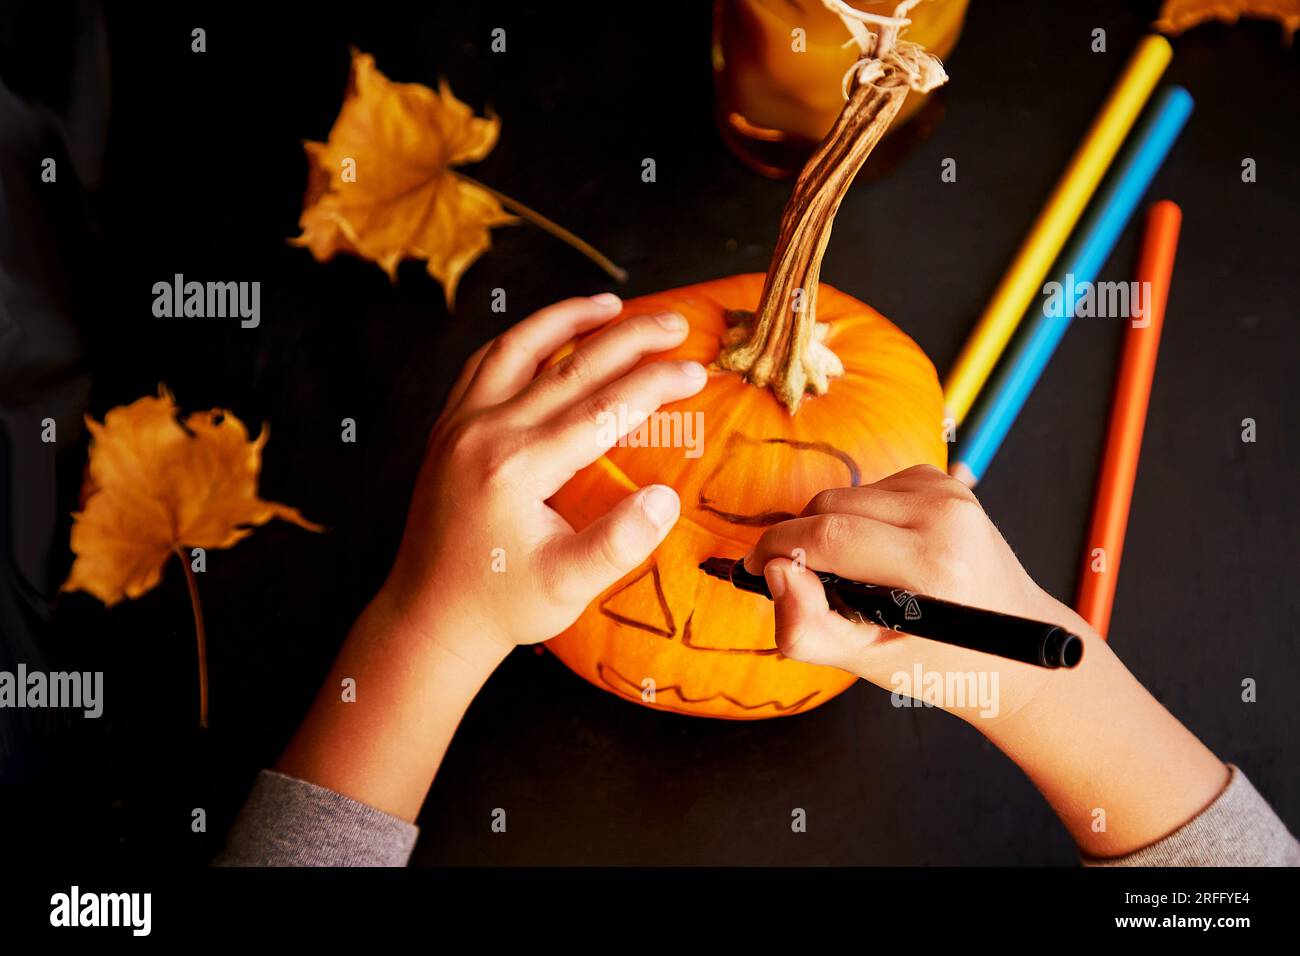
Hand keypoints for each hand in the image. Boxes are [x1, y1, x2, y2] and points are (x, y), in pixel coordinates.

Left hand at [382, 293, 707, 668]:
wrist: (429, 615)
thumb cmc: (504, 605)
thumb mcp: (567, 587)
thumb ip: (619, 543)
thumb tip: (665, 497)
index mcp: (518, 469)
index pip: (603, 410)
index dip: (656, 385)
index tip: (698, 372)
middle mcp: (485, 433)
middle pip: (570, 366)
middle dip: (630, 338)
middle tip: (676, 323)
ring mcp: (460, 424)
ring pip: (519, 348)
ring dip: (568, 319)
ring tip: (613, 303)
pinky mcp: (447, 427)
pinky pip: (485, 363)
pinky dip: (521, 338)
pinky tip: (548, 332)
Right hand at [744, 464, 1093, 725]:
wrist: (1016, 646)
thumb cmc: (945, 664)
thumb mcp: (870, 663)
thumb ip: (809, 627)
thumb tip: (773, 571)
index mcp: (932, 563)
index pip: (827, 537)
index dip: (775, 548)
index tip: (753, 568)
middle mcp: (944, 514)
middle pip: (829, 507)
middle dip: (798, 540)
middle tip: (800, 583)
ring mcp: (948, 492)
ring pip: (845, 495)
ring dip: (828, 530)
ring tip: (847, 575)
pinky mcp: (946, 482)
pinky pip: (871, 488)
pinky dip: (857, 518)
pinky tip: (876, 553)